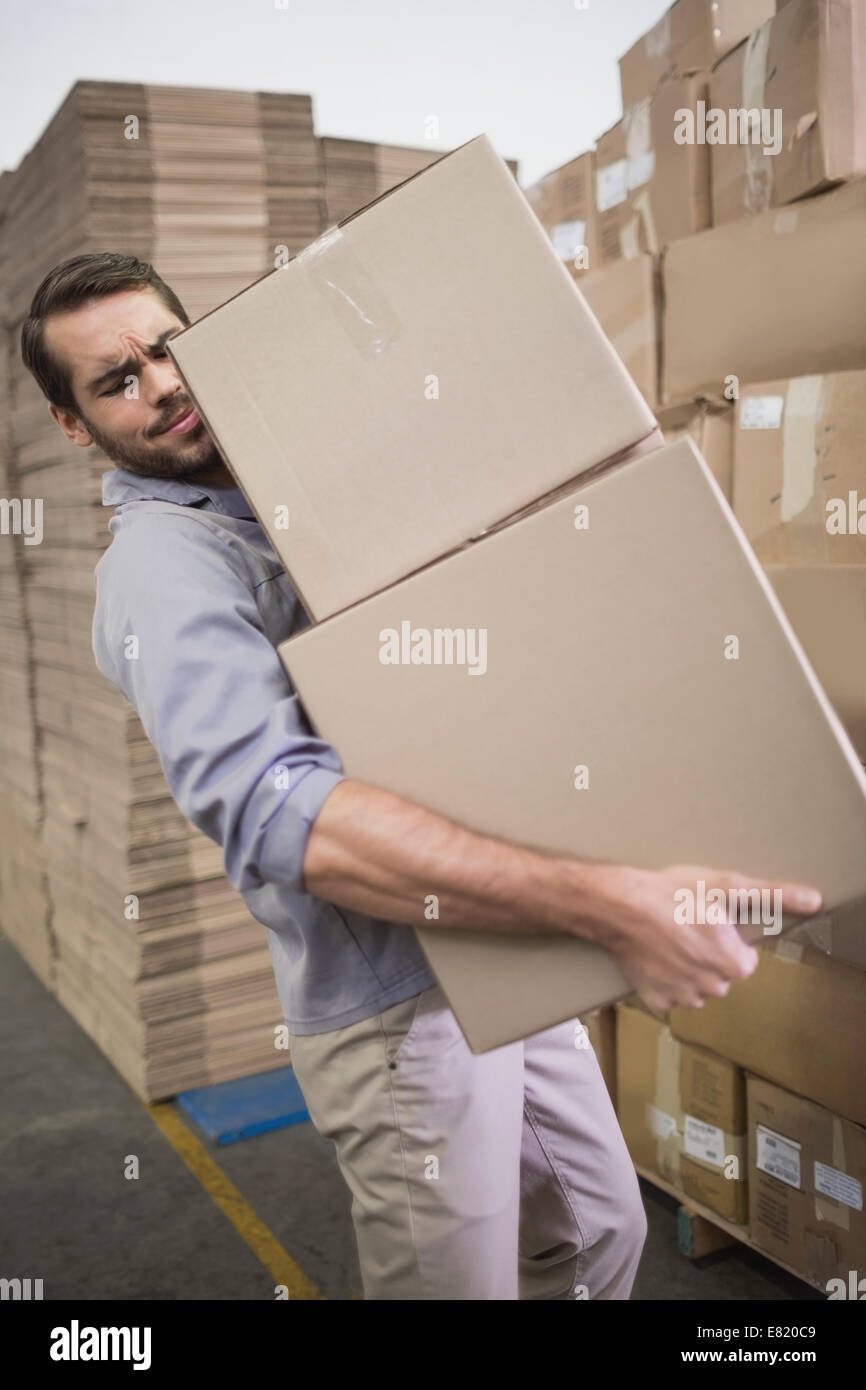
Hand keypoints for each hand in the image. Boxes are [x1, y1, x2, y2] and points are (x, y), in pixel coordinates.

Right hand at [600, 863, 821, 1014]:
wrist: (620, 906)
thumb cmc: (673, 895)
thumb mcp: (727, 886)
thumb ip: (773, 896)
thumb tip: (814, 900)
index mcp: (733, 964)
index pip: (744, 961)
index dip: (730, 941)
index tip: (712, 923)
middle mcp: (711, 987)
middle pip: (720, 974)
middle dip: (709, 956)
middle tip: (689, 926)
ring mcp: (682, 997)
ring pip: (696, 987)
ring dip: (688, 970)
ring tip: (670, 939)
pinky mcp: (655, 1000)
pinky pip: (669, 996)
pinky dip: (665, 981)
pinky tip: (656, 957)